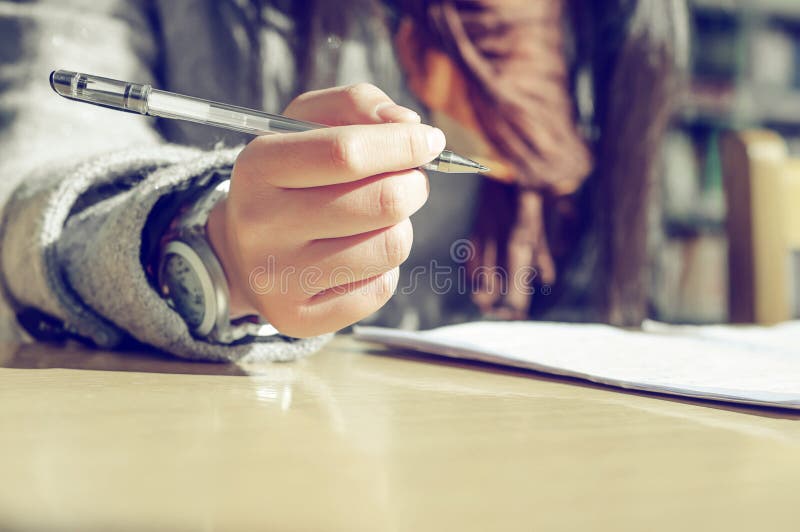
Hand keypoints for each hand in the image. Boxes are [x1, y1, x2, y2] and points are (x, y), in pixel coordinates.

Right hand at [206, 84, 444, 336]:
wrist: (241, 253)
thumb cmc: (288, 179)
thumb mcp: (304, 125)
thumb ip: (356, 105)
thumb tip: (409, 124)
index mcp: (258, 166)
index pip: (346, 153)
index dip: (402, 144)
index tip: (431, 141)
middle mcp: (262, 225)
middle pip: (381, 202)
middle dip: (414, 185)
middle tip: (410, 181)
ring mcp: (278, 278)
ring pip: (390, 247)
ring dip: (400, 226)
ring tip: (378, 219)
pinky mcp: (300, 319)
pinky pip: (381, 288)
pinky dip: (384, 267)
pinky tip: (359, 255)